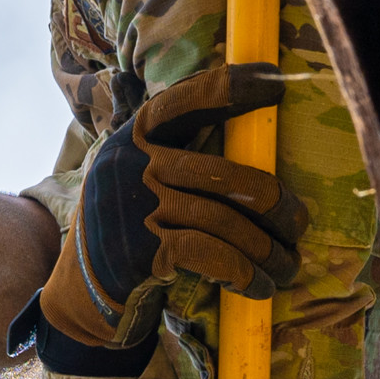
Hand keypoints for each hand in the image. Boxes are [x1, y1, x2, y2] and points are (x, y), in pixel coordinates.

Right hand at [40, 63, 305, 352]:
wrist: (81, 295)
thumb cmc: (126, 231)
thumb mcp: (132, 180)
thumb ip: (170, 153)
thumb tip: (253, 137)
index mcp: (130, 140)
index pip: (185, 102)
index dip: (233, 87)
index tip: (276, 82)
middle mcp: (129, 167)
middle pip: (224, 174)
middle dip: (274, 204)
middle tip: (297, 225)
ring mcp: (134, 209)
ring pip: (225, 220)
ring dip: (267, 249)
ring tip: (286, 265)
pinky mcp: (141, 252)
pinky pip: (214, 255)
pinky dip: (244, 273)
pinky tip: (258, 285)